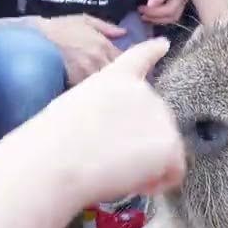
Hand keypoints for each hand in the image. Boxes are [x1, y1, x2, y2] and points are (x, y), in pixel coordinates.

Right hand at [37, 15, 126, 84]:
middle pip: (118, 75)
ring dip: (108, 87)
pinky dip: (92, 93)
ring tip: (108, 91)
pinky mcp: (74, 84)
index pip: (125, 59)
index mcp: (103, 45)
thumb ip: (106, 27)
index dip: (129, 65)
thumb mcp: (83, 20)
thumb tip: (124, 33)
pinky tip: (92, 94)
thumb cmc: (59, 29)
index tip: (129, 69)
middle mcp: (98, 59)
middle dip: (120, 79)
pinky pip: (89, 92)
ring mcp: (86, 73)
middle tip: (120, 83)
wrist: (35, 39)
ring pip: (106, 85)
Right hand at [40, 38, 185, 205]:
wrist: (58, 159)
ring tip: (114, 171)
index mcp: (115, 78)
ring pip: (165, 149)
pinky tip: (138, 184)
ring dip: (148, 164)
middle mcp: (144, 90)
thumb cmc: (51, 142)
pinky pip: (175, 172)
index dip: (152, 50)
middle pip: (156, 121)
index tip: (163, 44)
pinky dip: (159, 182)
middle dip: (141, 143)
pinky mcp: (170, 143)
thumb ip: (103, 113)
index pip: (138, 57)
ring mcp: (161, 115)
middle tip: (110, 160)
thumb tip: (113, 139)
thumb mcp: (74, 110)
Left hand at [138, 0, 188, 24]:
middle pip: (173, 7)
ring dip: (157, 18)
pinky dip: (161, 20)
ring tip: (142, 15)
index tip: (148, 4)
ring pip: (174, 15)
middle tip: (140, 10)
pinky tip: (148, 18)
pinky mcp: (181, 4)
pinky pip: (173, 16)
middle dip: (155, 12)